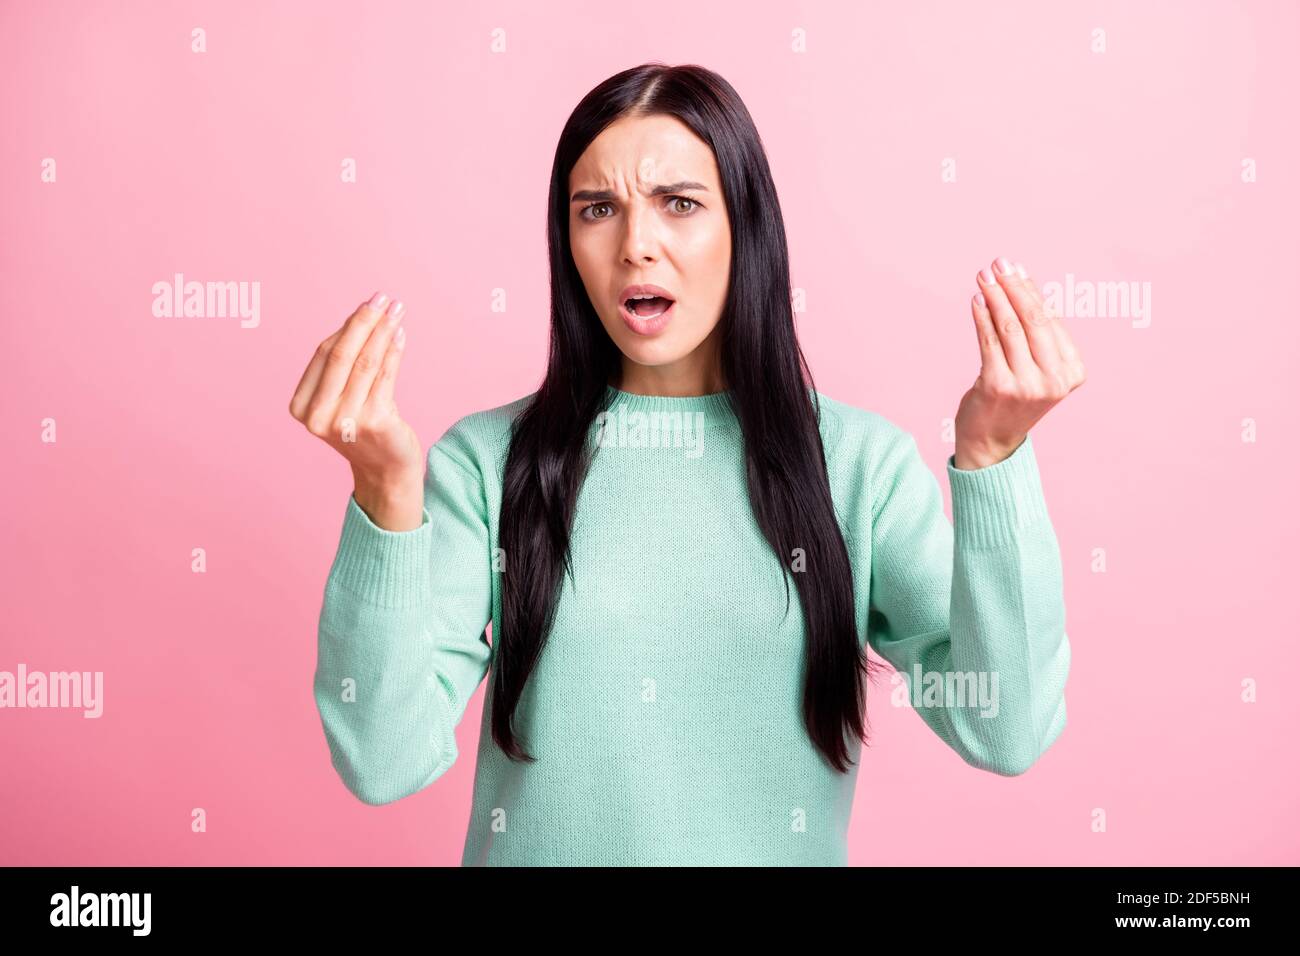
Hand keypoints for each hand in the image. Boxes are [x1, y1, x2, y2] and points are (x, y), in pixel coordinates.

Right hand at [288, 292, 424, 527]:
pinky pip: (385, 376)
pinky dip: (394, 351)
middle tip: (382, 298)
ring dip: (383, 331)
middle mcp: (318, 416)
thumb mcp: (340, 400)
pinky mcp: (375, 423)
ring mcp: (346, 421)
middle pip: (342, 355)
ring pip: (365, 362)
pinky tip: (400, 335)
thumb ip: (341, 368)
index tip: (367, 304)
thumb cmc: (363, 429)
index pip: (324, 354)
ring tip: (397, 311)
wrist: (385, 473)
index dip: (347, 326)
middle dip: (364, 321)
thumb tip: (361, 318)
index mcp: (301, 408)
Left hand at [953, 257, 1086, 469]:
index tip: (1014, 268)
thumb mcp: (1037, 368)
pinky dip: (982, 316)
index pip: (1050, 320)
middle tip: (998, 264)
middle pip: (1034, 320)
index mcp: (1073, 372)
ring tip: (984, 276)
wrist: (992, 443)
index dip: (1031, 290)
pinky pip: (989, 341)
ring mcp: (1028, 384)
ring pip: (1010, 327)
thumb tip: (1020, 282)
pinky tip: (977, 300)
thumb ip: (1036, 334)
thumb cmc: (1013, 399)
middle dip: (1014, 286)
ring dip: (995, 296)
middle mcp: (1055, 379)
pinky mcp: (998, 386)